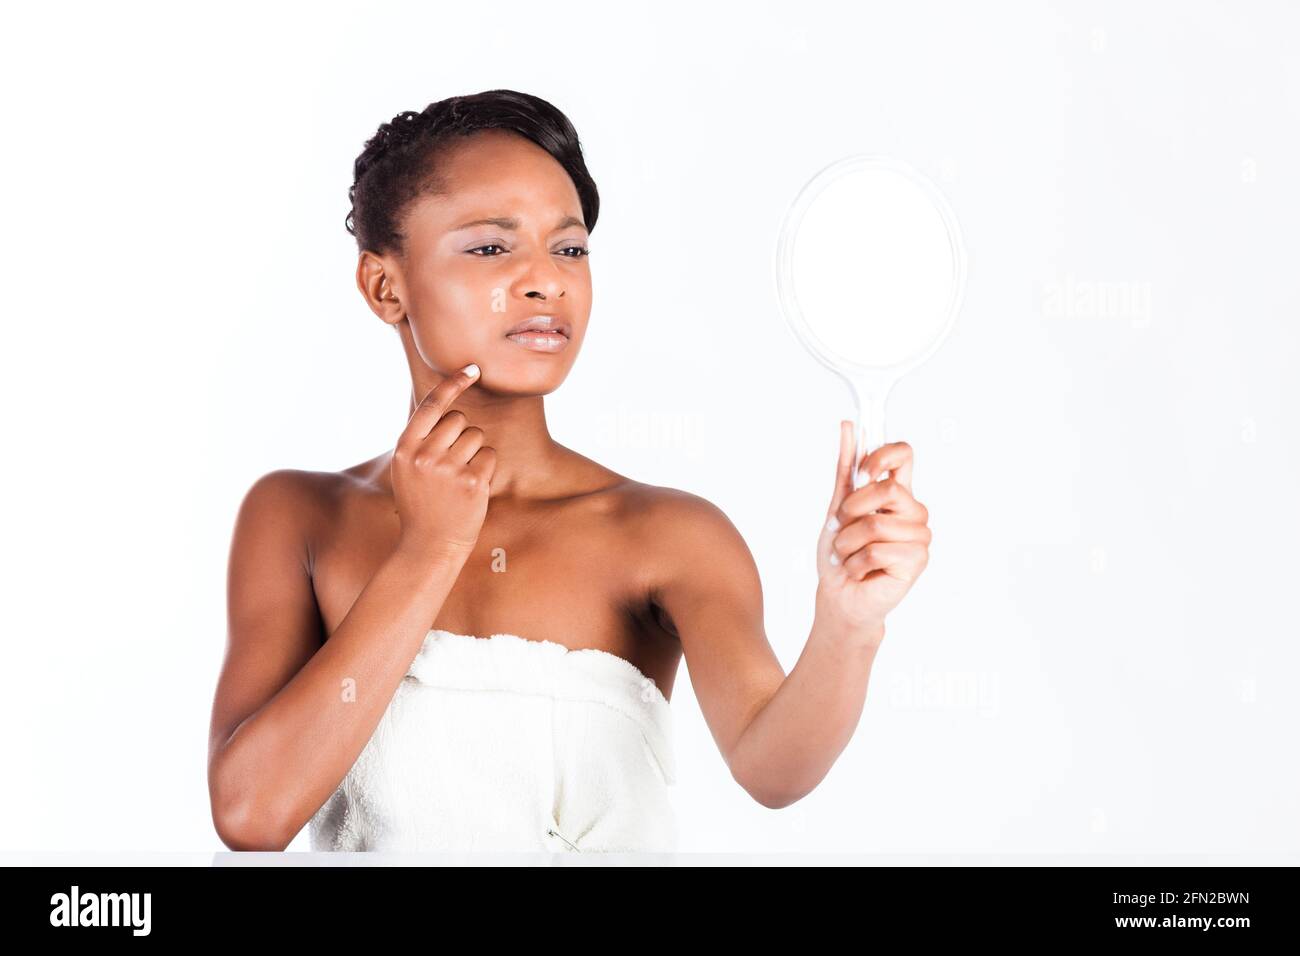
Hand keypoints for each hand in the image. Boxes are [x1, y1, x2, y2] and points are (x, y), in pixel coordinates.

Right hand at [391, 364, 496, 562]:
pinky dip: (485, 469)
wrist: (428, 546)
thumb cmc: (421, 505)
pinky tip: (471, 488)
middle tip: (452, 465)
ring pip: (476, 436)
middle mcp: (423, 454)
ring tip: (459, 479)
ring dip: (475, 453)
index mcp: (405, 448)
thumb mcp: (407, 470)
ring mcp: (447, 468)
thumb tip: (445, 407)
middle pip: (458, 420)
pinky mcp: (471, 481)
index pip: (432, 404)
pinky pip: (489, 456)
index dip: (453, 383)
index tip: (473, 368)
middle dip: (462, 436)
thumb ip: (420, 440)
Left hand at [815, 421, 931, 642]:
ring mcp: (919, 535)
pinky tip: (858, 571)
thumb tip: (849, 427)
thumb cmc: (840, 554)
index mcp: (896, 492)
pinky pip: (876, 551)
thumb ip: (846, 469)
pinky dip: (855, 563)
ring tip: (848, 555)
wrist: (839, 594)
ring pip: (875, 525)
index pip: (903, 454)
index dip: (880, 456)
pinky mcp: (918, 561)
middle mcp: (913, 510)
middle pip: (887, 489)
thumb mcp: (837, 507)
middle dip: (851, 512)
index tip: (861, 474)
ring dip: (847, 543)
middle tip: (841, 530)